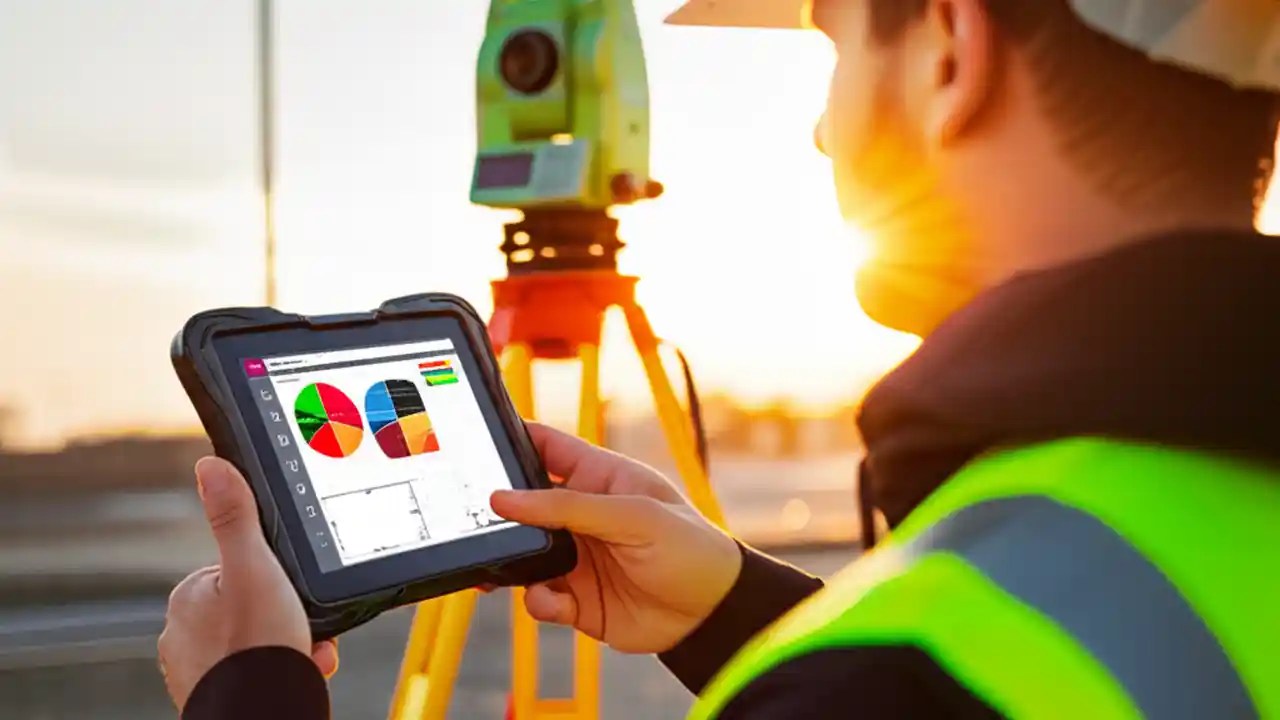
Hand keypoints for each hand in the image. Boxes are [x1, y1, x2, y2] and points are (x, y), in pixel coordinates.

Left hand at [157, 457, 338, 710]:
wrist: (262, 710)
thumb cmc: (256, 646)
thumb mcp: (255, 567)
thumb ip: (235, 517)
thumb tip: (211, 467)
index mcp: (188, 597)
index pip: (240, 570)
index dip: (275, 579)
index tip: (292, 592)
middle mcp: (185, 634)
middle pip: (254, 606)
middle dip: (286, 615)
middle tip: (304, 626)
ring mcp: (200, 668)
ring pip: (260, 640)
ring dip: (289, 643)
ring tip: (304, 653)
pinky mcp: (219, 693)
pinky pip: (259, 670)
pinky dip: (281, 669)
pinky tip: (296, 672)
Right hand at [490, 422, 741, 654]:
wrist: (713, 614)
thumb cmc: (690, 547)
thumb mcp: (633, 516)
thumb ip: (568, 507)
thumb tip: (504, 498)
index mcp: (597, 477)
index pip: (544, 447)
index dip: (509, 440)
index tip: (472, 442)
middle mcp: (580, 516)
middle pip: (521, 505)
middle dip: (496, 514)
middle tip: (472, 521)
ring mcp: (576, 557)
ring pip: (522, 554)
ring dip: (508, 562)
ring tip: (496, 571)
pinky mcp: (577, 599)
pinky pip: (539, 597)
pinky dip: (537, 600)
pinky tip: (552, 600)